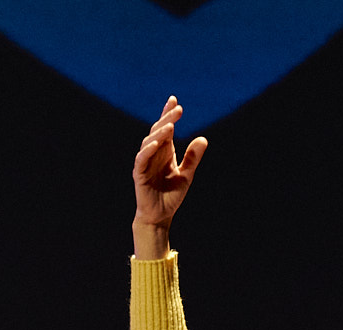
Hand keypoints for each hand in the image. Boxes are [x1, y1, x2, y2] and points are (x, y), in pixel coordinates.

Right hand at [133, 95, 207, 256]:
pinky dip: (147, 150)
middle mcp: (154, 154)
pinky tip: (156, 143)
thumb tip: (203, 138)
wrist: (160, 216)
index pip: (166, 128)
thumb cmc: (171, 196)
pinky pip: (141, 159)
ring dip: (159, 133)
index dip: (168, 114)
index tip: (175, 100)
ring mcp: (145, 163)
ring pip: (149, 142)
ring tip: (170, 126)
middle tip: (178, 109)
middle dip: (167, 119)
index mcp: (165, 152)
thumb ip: (193, 157)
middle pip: (158, 131)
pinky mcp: (139, 175)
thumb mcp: (187, 174)